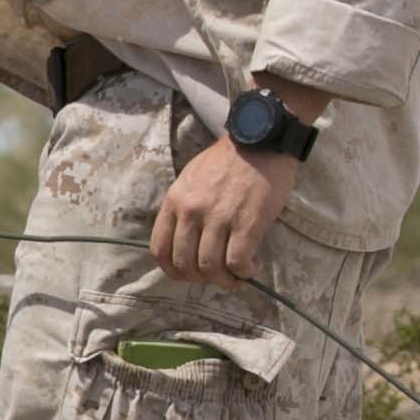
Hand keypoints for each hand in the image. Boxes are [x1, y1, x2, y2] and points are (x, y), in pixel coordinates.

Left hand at [151, 138, 304, 285]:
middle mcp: (191, 211)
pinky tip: (252, 267)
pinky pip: (237, 261)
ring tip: (236, 277)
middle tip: (217, 277)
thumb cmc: (227, 160)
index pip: (159, 249)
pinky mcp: (247, 222)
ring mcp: (218, 217)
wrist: (260, 139)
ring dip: (224, 280)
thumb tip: (186, 241)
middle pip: (184, 264)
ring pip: (210, 267)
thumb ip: (184, 208)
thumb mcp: (191, 179)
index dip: (173, 271)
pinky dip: (244, 272)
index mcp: (175, 201)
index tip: (188, 275)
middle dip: (200, 279)